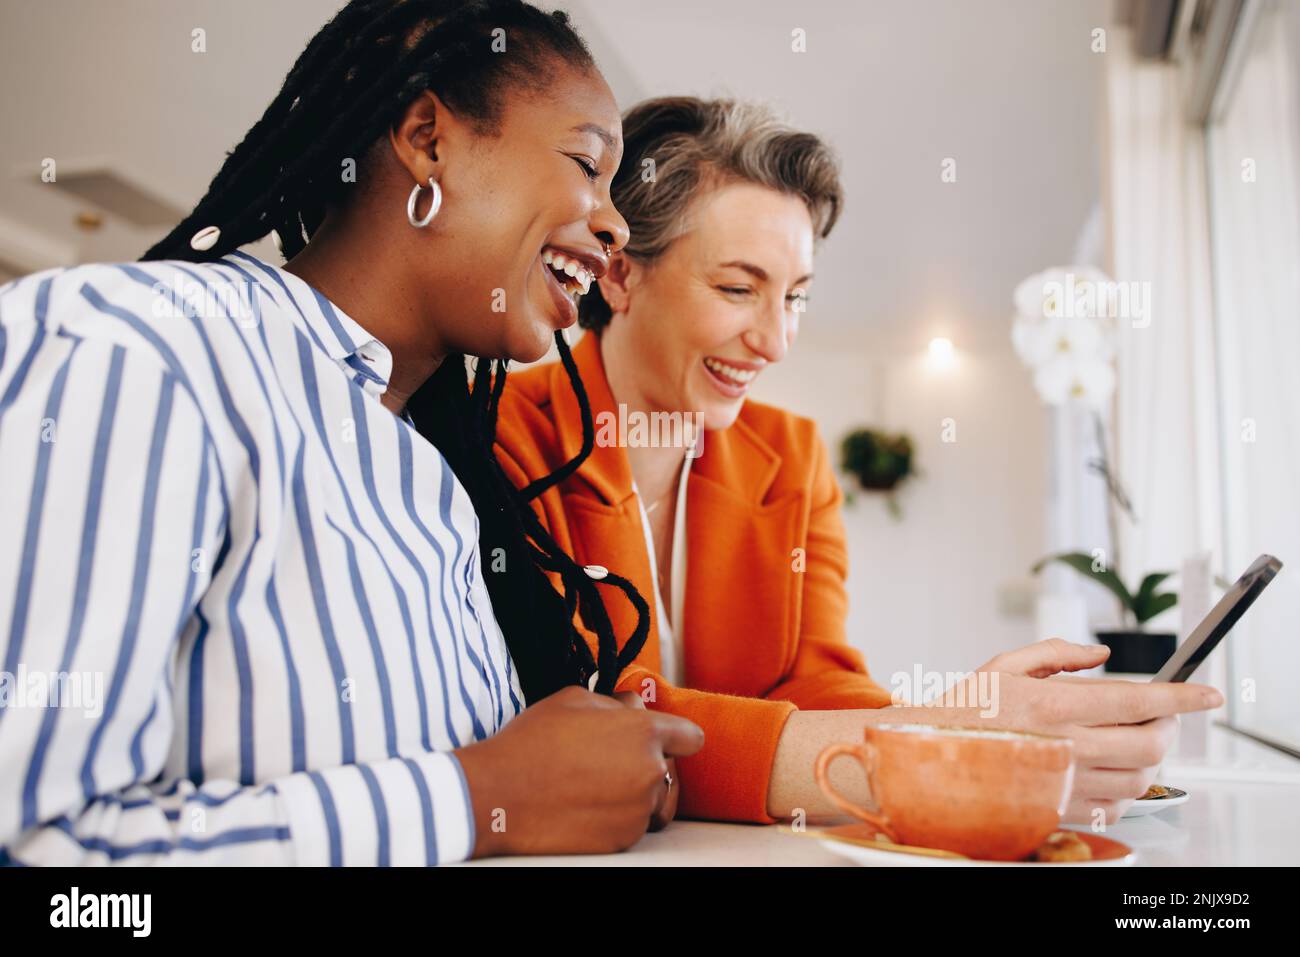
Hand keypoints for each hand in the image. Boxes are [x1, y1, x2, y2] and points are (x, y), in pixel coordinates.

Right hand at [454, 685, 702, 857]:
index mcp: (644, 733)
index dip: (677, 737)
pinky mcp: (623, 839)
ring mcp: (638, 810)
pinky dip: (616, 815)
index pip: (690, 737)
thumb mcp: (575, 698)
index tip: (665, 741)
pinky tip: (585, 802)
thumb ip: (617, 702)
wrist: (500, 796)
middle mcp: (650, 773)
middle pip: (670, 769)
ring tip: (597, 782)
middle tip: (610, 759)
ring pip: (653, 799)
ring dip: (635, 791)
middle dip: (648, 762)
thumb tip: (633, 708)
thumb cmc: (532, 741)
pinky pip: (632, 824)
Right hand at [943, 639, 1222, 824]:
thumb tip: (1101, 654)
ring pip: (1139, 778)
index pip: (1139, 700)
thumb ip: (1056, 653)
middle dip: (1167, 728)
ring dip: (1147, 758)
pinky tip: (1102, 768)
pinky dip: (1122, 787)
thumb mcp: (1002, 666)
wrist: (925, 759)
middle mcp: (1065, 746)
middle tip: (1159, 715)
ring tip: (1128, 740)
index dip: (1182, 697)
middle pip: (1150, 745)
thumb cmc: (961, 712)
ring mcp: (1064, 783)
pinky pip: (1114, 805)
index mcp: (1054, 704)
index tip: (1208, 694)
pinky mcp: (1059, 810)